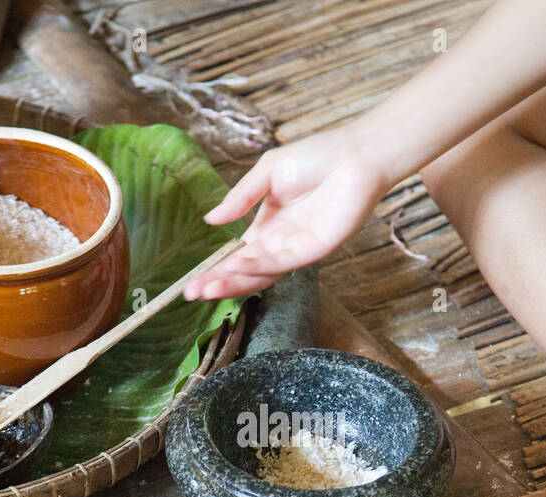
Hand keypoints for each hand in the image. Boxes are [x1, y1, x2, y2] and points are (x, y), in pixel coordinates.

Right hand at [183, 125, 391, 300]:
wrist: (355, 154)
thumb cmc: (317, 157)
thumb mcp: (267, 172)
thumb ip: (240, 197)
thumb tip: (210, 219)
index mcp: (268, 228)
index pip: (237, 256)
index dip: (215, 269)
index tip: (190, 281)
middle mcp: (281, 244)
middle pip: (246, 272)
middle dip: (218, 283)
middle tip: (190, 293)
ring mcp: (298, 249)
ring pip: (263, 274)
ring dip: (235, 281)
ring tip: (208, 287)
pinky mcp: (316, 249)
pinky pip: (284, 261)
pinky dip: (261, 265)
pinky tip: (239, 265)